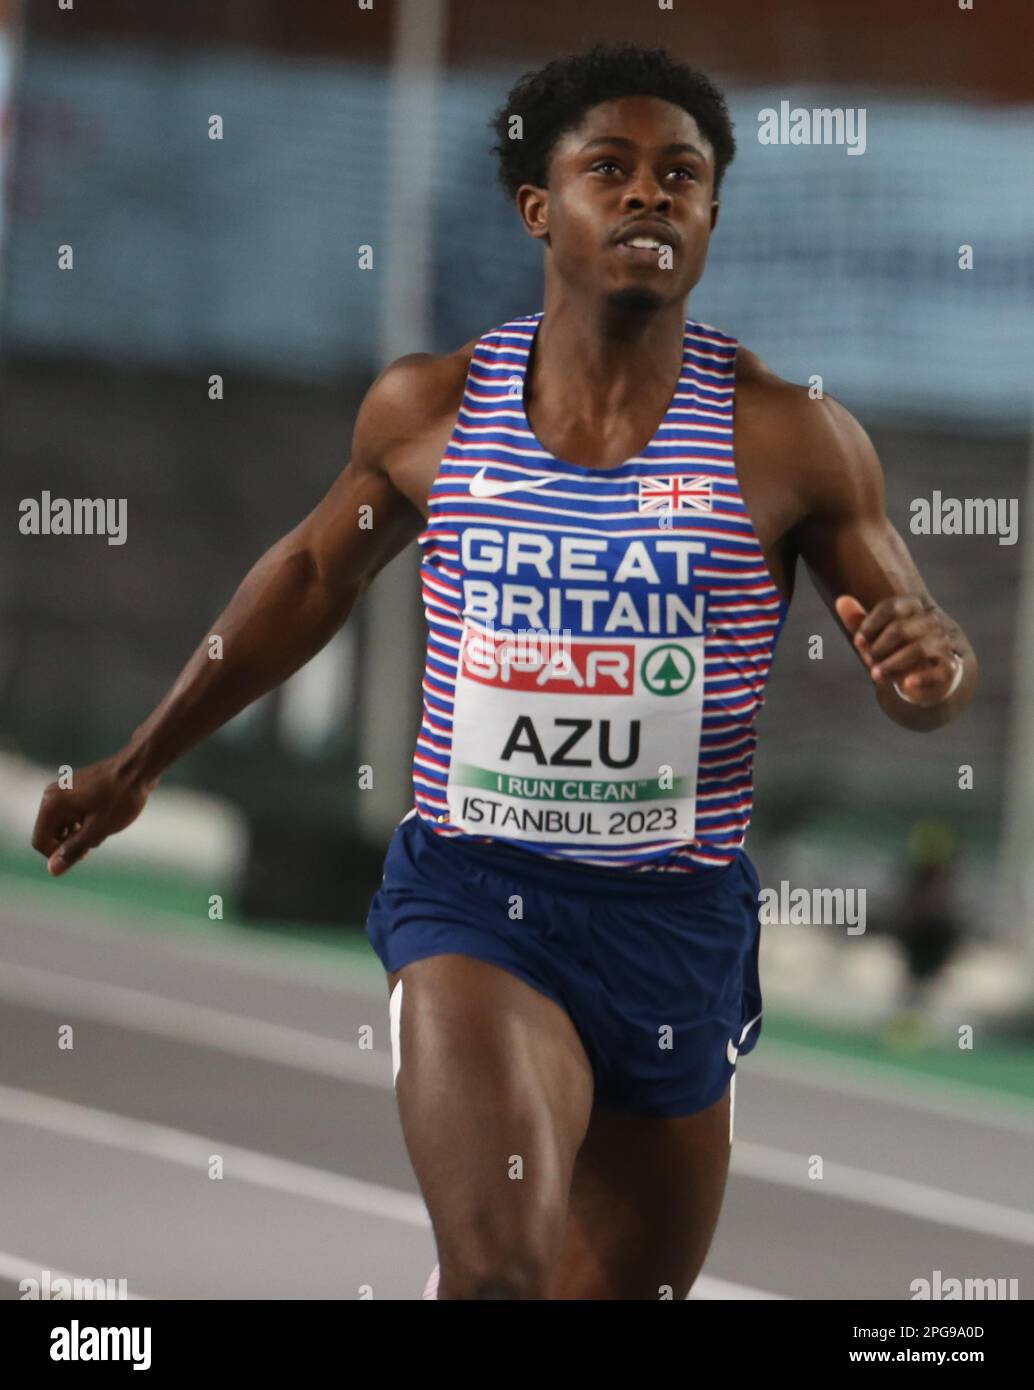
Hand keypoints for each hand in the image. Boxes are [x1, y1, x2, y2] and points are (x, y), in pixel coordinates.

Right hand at [31, 757, 156, 875]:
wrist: (138, 768)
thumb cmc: (120, 799)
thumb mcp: (97, 830)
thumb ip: (73, 850)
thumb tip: (52, 870)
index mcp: (52, 805)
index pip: (40, 842)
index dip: (58, 855)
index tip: (84, 854)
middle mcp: (52, 795)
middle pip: (51, 833)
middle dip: (72, 842)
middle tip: (98, 838)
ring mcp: (63, 790)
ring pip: (64, 824)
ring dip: (80, 833)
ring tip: (104, 827)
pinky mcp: (75, 788)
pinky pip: (72, 814)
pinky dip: (84, 822)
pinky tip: (105, 819)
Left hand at [835, 595, 961, 706]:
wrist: (923, 673)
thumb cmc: (894, 650)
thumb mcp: (874, 637)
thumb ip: (858, 621)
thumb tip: (841, 600)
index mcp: (914, 607)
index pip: (891, 607)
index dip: (870, 625)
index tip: (857, 642)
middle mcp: (932, 621)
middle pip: (901, 629)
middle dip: (879, 648)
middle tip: (867, 661)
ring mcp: (943, 643)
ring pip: (919, 650)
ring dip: (893, 664)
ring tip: (875, 676)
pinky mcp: (950, 667)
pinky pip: (940, 671)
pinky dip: (922, 678)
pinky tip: (906, 684)